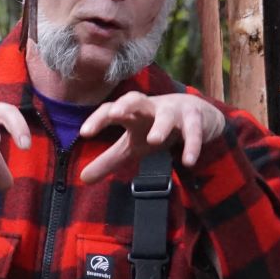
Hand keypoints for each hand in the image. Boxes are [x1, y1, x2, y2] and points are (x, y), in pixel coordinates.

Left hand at [78, 92, 225, 180]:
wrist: (196, 116)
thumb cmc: (155, 129)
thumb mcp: (132, 145)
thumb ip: (109, 160)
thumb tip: (83, 179)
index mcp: (132, 112)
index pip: (111, 109)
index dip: (98, 119)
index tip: (84, 133)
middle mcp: (151, 107)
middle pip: (136, 99)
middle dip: (126, 104)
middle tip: (115, 114)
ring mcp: (174, 111)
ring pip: (166, 115)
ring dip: (161, 126)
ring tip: (153, 140)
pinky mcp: (195, 120)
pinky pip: (193, 132)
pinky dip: (192, 145)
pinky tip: (188, 161)